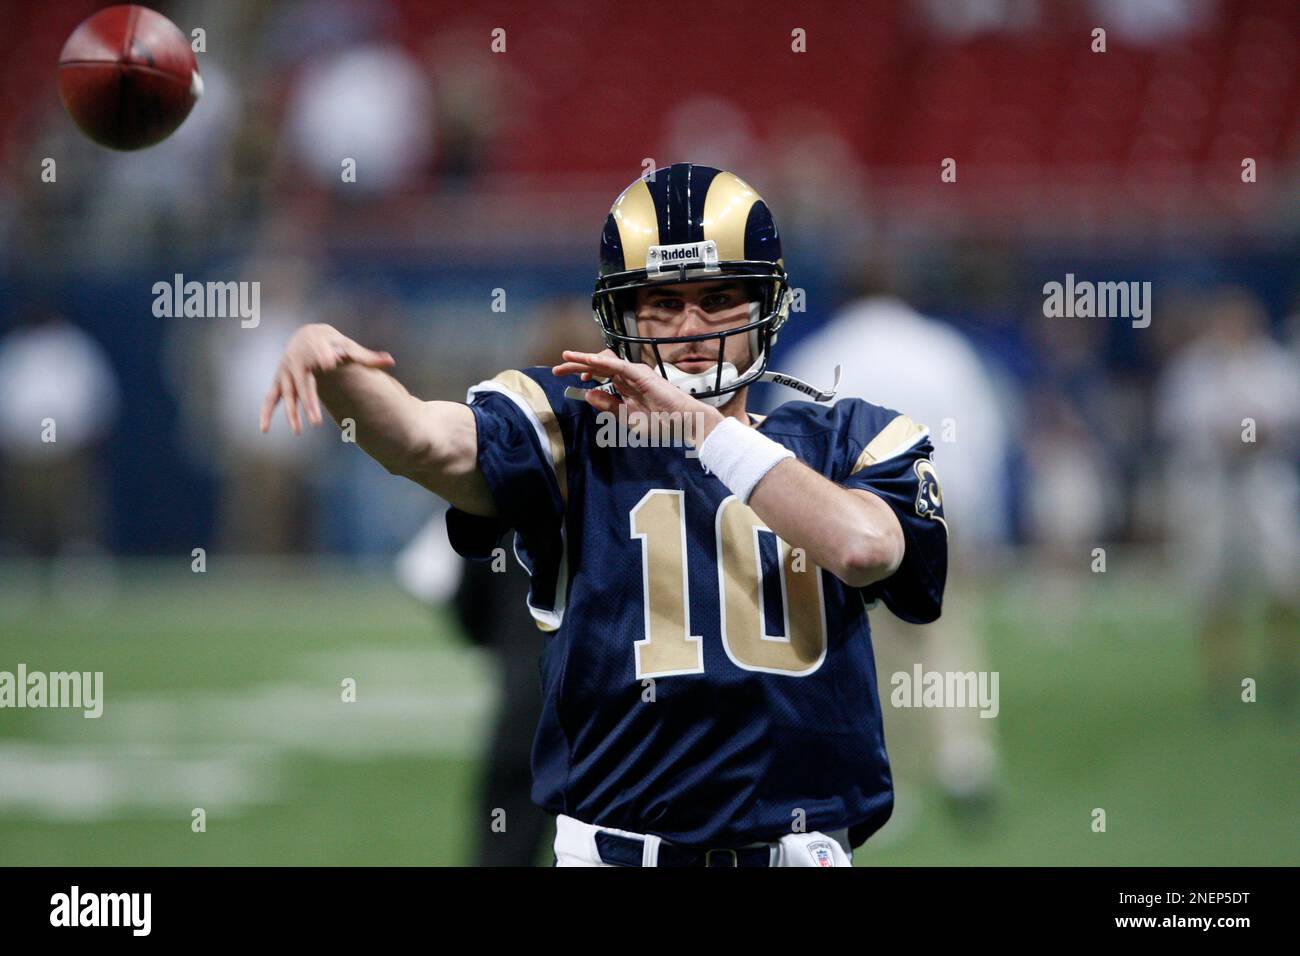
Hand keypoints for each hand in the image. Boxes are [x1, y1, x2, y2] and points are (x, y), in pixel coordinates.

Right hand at [260, 324, 394, 433]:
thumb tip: (392, 362)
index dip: (324, 356)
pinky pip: (270, 398)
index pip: (321, 353)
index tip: (330, 362)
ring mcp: (286, 371)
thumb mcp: (349, 347)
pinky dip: (266, 413)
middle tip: (316, 422)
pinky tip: (264, 430)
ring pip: (287, 393)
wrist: (308, 336)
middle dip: (309, 402)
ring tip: (299, 431)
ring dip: (292, 412)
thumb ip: (368, 357)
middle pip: (303, 383)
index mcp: (316, 348)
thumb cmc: (334, 344)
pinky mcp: (279, 380)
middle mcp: (297, 360)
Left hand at [552, 348, 723, 442]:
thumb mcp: (627, 418)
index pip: (599, 375)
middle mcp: (629, 376)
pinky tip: (589, 362)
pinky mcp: (641, 374)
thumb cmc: (661, 423)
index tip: (564, 377)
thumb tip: (589, 394)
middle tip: (558, 368)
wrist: (683, 424)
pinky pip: (618, 365)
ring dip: (586, 359)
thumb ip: (608, 406)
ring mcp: (635, 374)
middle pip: (598, 365)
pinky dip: (603, 362)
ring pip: (606, 361)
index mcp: (625, 387)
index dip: (581, 373)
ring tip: (569, 359)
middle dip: (577, 364)